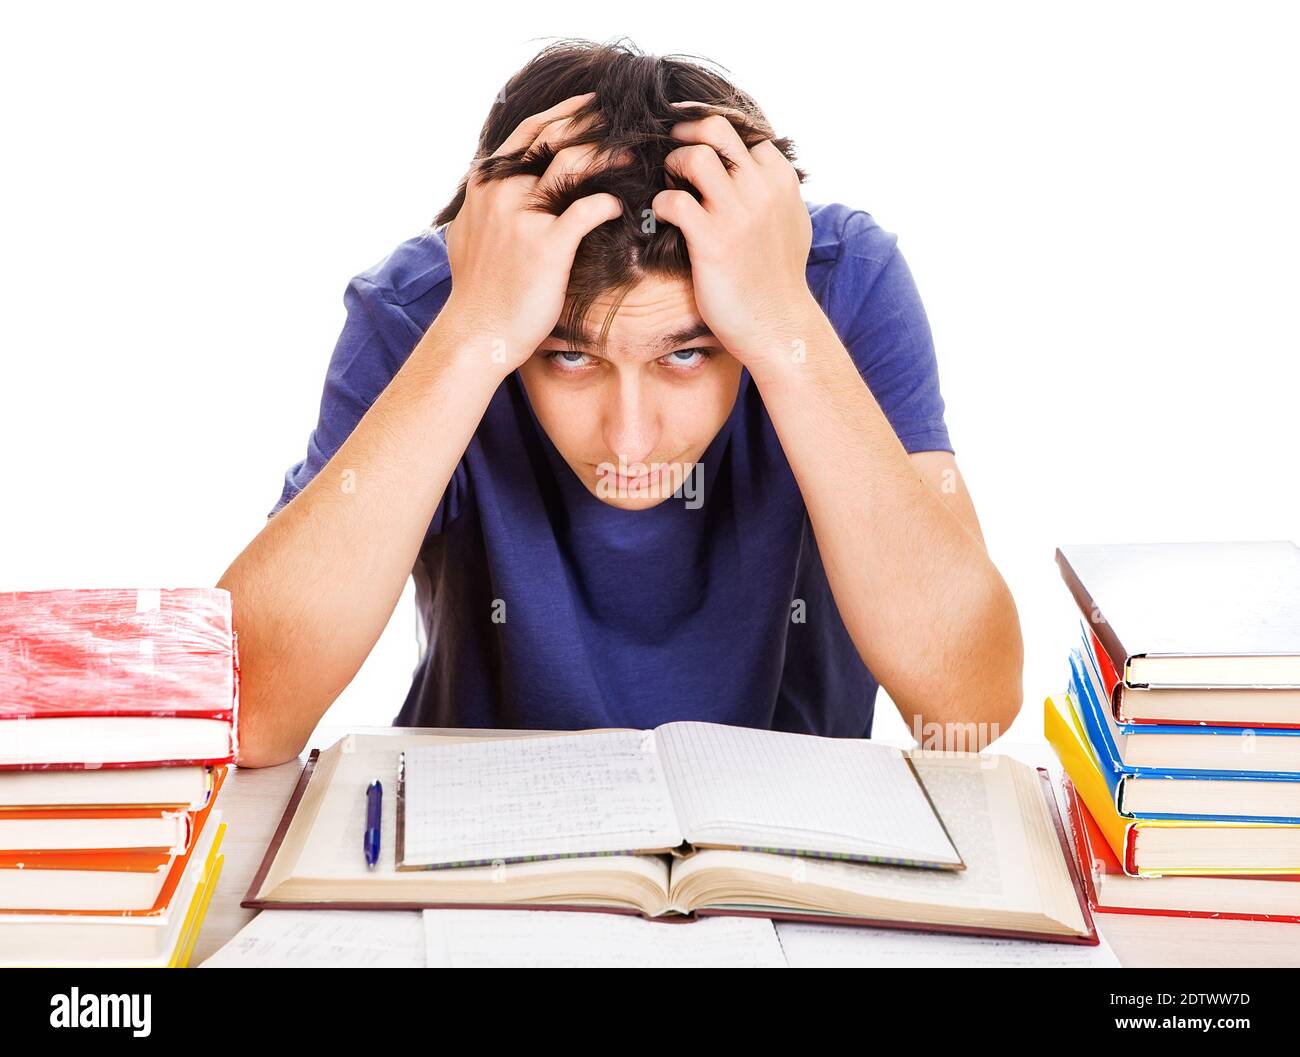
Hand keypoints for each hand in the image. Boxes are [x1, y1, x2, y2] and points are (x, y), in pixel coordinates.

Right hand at [437, 93, 621, 376]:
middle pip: (553, 136)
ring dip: (607, 155)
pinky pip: (588, 209)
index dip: (563, 113)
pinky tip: (621, 206)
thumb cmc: (477, 290)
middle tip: (623, 118)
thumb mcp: (467, 233)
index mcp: (485, 183)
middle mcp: (501, 190)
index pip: (528, 131)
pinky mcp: (546, 245)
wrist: (477, 332)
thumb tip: (492, 188)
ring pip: (572, 164)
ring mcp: (522, 215)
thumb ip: (483, 204)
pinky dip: (609, 203)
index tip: (590, 105)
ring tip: (632, 155)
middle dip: (591, 122)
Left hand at [651, 106, 818, 380]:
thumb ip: (776, 189)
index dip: (714, 137)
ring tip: (670, 186)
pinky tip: (663, 218)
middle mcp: (761, 189)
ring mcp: (737, 213)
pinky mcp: (712, 241)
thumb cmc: (779, 278)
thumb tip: (762, 164)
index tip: (701, 152)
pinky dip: (660, 204)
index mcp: (781, 180)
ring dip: (672, 166)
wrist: (778, 325)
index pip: (743, 131)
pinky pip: (674, 200)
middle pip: (716, 128)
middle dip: (686, 135)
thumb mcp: (793, 222)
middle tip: (674, 154)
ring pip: (694, 156)